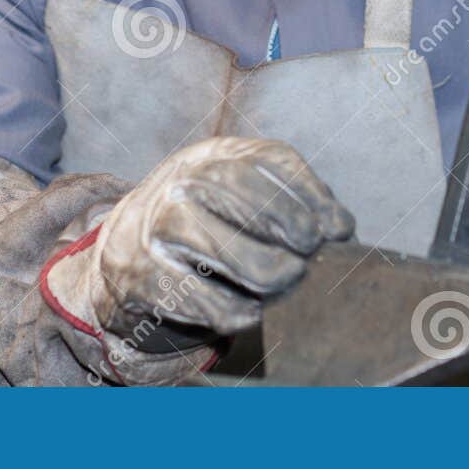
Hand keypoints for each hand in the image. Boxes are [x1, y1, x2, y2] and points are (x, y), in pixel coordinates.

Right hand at [69, 136, 354, 339]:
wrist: (127, 246)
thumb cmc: (207, 218)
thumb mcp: (243, 191)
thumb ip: (295, 199)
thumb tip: (341, 227)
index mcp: (213, 155)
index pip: (270, 161)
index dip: (312, 195)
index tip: (337, 228)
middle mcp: (181, 182)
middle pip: (246, 198)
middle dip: (291, 231)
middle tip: (307, 259)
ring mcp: (159, 228)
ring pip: (227, 252)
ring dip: (268, 274)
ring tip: (284, 282)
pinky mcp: (146, 277)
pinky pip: (208, 302)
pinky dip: (238, 312)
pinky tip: (250, 310)